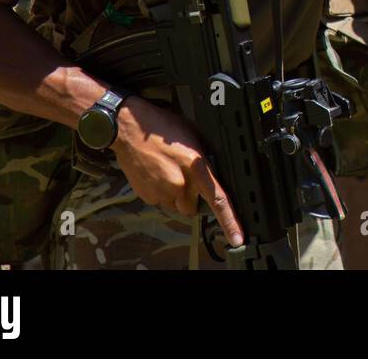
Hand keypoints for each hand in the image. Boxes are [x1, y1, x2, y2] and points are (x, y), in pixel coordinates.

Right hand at [111, 96, 243, 247]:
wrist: (130, 129)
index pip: (218, 199)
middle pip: (193, 207)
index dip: (230, 221)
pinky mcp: (146, 195)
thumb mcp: (194, 138)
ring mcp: (161, 191)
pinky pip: (161, 201)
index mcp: (196, 166)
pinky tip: (157, 174)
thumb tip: (213, 177)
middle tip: (185, 177)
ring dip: (176, 195)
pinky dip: (162, 192)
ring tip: (169, 171)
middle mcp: (179, 183)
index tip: (237, 238)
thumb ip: (205, 162)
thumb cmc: (163, 128)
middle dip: (192, 197)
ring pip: (176, 206)